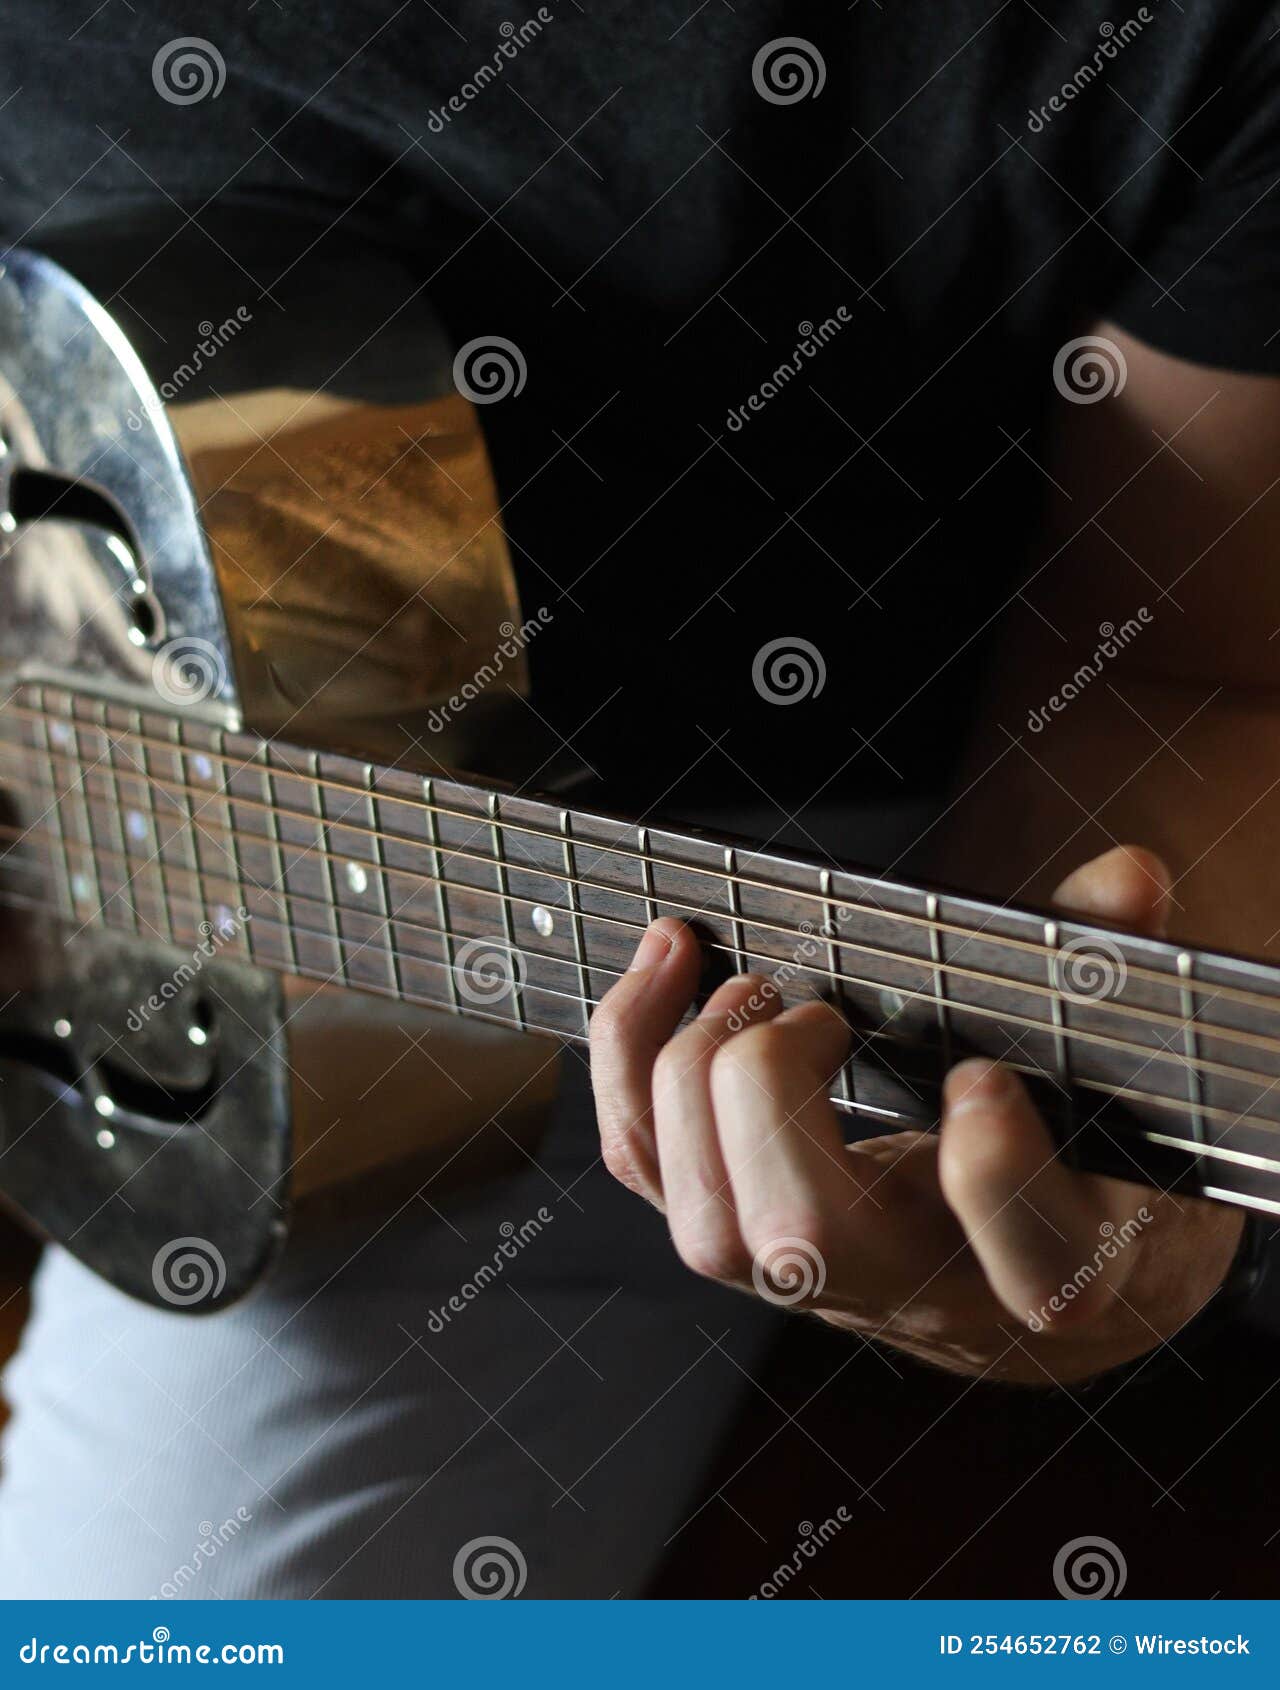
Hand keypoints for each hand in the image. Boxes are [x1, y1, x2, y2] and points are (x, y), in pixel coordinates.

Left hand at [589, 845, 1243, 1383]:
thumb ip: (1113, 969)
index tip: (981, 1079)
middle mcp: (919, 1284)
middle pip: (810, 1239)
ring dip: (689, 1081)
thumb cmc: (1088, 1154)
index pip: (1032, 1259)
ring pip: (708, 1228)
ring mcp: (814, 1275)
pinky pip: (649, 1172)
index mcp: (1059, 1255)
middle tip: (817, 1009)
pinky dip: (627, 1064)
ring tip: (739, 984)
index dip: (998, 1177)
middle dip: (776, 1095)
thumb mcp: (1128, 1074)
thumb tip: (1126, 877)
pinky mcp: (742, 1233)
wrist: (1038, 1272)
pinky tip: (663, 966)